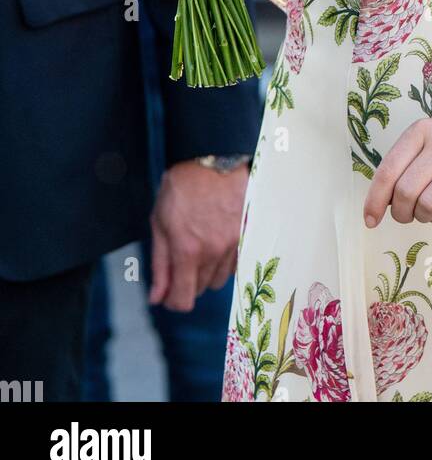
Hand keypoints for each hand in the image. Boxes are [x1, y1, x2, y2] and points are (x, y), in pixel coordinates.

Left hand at [149, 159, 248, 309]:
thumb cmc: (181, 188)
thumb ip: (160, 264)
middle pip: (202, 290)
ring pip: (220, 279)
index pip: (183, 299)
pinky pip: (236, 263)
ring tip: (200, 247)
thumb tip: (156, 297)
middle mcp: (214, 252)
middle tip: (181, 259)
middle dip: (188, 282)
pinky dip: (224, 260)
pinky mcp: (248, 234)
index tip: (168, 292)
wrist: (213, 159)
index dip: (172, 301)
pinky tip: (216, 240)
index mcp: (188, 250)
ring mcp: (234, 243)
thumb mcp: (160, 223)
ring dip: (208, 272)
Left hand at [362, 88, 431, 226]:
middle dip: (401, 213)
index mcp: (422, 130)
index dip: (374, 200)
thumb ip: (410, 162)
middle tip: (407, 216)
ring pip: (428, 204)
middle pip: (405, 192)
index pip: (387, 170)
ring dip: (424, 216)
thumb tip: (385, 201)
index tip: (370, 219)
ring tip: (431, 210)